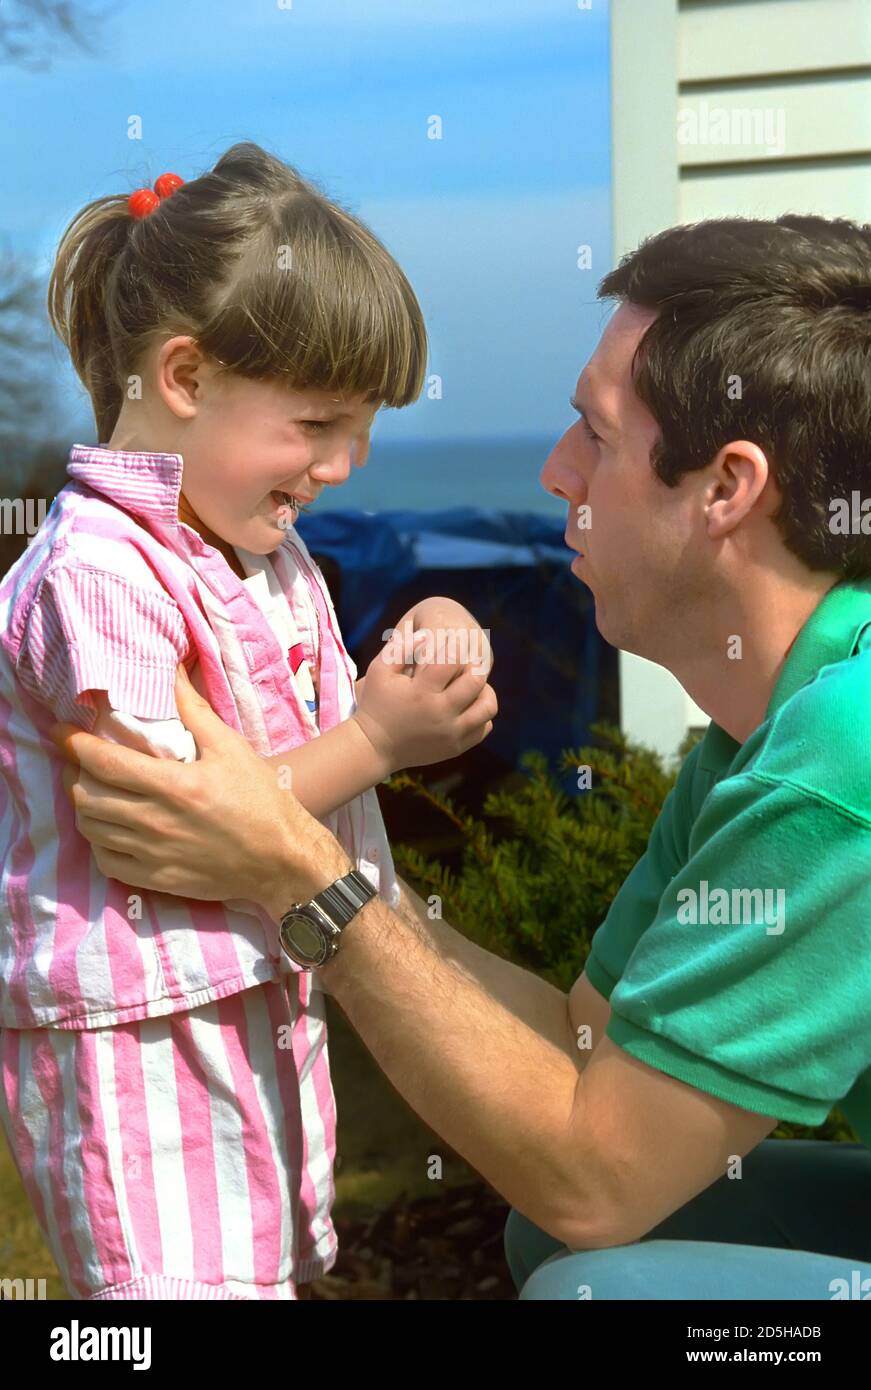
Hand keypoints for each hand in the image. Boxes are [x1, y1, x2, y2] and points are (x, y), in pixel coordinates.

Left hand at [50, 667, 351, 915]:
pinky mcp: (156, 879)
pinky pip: (106, 862)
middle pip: (88, 797)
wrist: (281, 859)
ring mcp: (153, 855)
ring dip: (83, 806)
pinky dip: (98, 842)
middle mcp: (156, 822)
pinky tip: (108, 828)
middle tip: (80, 761)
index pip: (104, 762)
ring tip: (91, 791)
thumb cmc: (260, 799)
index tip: (63, 731)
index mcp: (174, 785)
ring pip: (92, 829)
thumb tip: (171, 671)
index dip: (75, 743)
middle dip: (74, 774)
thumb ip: (194, 710)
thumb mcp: (231, 748)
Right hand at [350, 595, 496, 773]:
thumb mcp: (379, 670)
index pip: (452, 660)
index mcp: (421, 692)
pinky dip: (480, 714)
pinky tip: (466, 705)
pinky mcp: (456, 748)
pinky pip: (484, 727)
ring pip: (487, 706)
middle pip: (476, 681)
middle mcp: (441, 714)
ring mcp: (451, 734)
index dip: (455, 646)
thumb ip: (401, 648)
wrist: (375, 747)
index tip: (451, 643)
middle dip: (472, 666)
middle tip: (464, 663)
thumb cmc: (376, 703)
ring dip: (483, 691)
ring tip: (469, 685)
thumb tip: (427, 634)